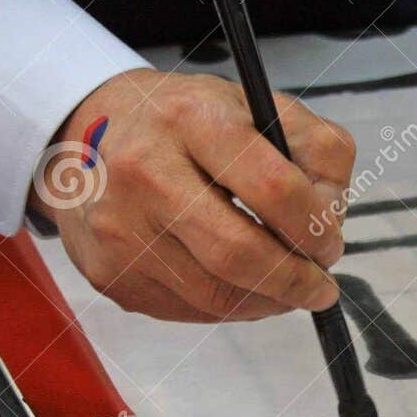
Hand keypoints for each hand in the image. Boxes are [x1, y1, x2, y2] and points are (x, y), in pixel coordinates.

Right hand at [28, 68, 354, 322]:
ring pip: (216, 295)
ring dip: (268, 301)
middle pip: (240, 254)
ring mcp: (120, 228)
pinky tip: (242, 287)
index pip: (275, 188)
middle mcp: (146, 171)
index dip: (317, 228)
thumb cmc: (184, 123)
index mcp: (192, 119)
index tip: (332, 245)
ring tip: (287, 287)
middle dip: (296, 280)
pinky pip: (188, 311)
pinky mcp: (109, 272)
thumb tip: (332, 220)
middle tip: (320, 286)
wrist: (84, 134)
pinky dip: (230, 307)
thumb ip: (316, 149)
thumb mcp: (256, 105)